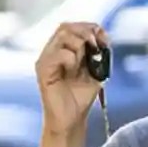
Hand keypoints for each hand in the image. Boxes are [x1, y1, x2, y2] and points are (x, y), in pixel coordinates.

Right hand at [35, 22, 108, 136]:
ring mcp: (45, 59)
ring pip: (63, 36)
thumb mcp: (94, 70)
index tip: (104, 38)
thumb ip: (97, 52)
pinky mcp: (43, 70)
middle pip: (66, 26)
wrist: (71, 120)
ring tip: (82, 64)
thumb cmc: (80, 97)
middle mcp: (51, 51)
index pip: (72, 26)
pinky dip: (71, 58)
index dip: (89, 27)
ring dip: (79, 46)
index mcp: (62, 50)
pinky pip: (59, 53)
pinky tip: (73, 71)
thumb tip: (101, 34)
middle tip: (96, 47)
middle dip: (86, 33)